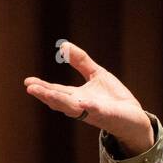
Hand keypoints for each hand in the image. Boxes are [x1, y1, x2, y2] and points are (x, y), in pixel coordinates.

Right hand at [24, 42, 154, 153]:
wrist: (134, 118)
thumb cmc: (114, 98)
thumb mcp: (96, 74)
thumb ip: (81, 61)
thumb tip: (63, 45)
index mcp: (76, 97)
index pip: (56, 91)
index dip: (42, 87)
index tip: (28, 82)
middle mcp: (81, 106)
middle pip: (60, 100)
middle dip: (45, 94)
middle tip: (30, 88)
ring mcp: (93, 112)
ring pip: (73, 108)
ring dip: (59, 101)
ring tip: (45, 94)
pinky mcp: (107, 115)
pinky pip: (97, 111)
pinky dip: (90, 107)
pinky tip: (83, 102)